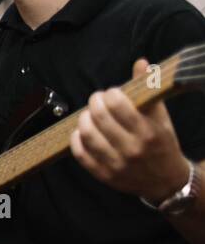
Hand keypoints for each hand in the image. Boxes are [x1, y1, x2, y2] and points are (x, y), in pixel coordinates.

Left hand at [71, 58, 190, 202]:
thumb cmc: (162, 143)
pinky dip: (76, 140)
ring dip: (83, 119)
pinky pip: (81, 155)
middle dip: (94, 103)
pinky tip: (81, 132)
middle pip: (100, 118)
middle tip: (97, 100)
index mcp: (149, 132)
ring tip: (88, 115)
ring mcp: (117, 165)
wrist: (166, 180)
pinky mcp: (104, 176)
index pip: (118, 106)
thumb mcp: (161, 117)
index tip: (111, 93)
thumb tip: (140, 63)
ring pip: (88, 136)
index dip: (110, 94)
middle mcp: (132, 149)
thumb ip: (149, 90)